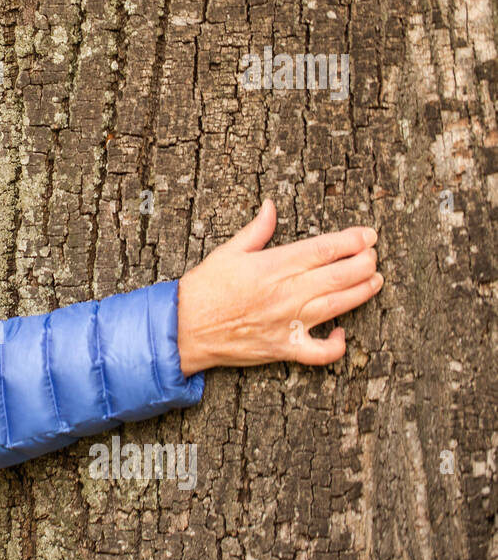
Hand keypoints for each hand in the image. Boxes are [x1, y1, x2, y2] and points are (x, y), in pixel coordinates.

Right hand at [176, 198, 382, 374]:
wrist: (184, 326)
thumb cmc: (204, 289)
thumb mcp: (228, 251)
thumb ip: (257, 229)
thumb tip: (271, 206)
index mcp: (274, 266)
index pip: (326, 249)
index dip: (353, 240)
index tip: (368, 235)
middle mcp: (287, 293)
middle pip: (341, 274)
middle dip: (365, 262)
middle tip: (373, 254)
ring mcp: (289, 321)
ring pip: (339, 305)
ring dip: (362, 291)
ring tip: (374, 280)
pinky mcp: (284, 347)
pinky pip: (320, 352)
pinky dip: (337, 346)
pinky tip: (342, 333)